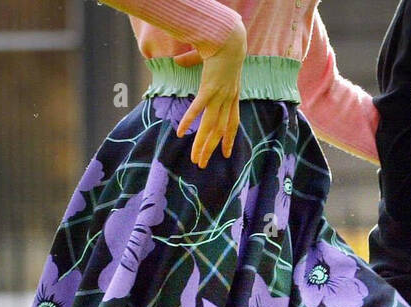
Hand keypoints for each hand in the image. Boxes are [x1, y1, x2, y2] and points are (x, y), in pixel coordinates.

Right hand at [172, 21, 245, 167]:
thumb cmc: (218, 44)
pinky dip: (190, 120)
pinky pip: (199, 109)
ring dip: (202, 144)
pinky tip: (181, 132)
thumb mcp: (206, 58)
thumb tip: (179, 62)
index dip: (228, 139)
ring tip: (195, 159)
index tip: (225, 153)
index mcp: (232, 95)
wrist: (228, 39)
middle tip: (202, 164)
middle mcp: (228, 100)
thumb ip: (192, 62)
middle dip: (211, 149)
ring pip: (210, 126)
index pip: (232, 123)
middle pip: (219, 131)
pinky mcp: (210, 89)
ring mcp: (220, 96)